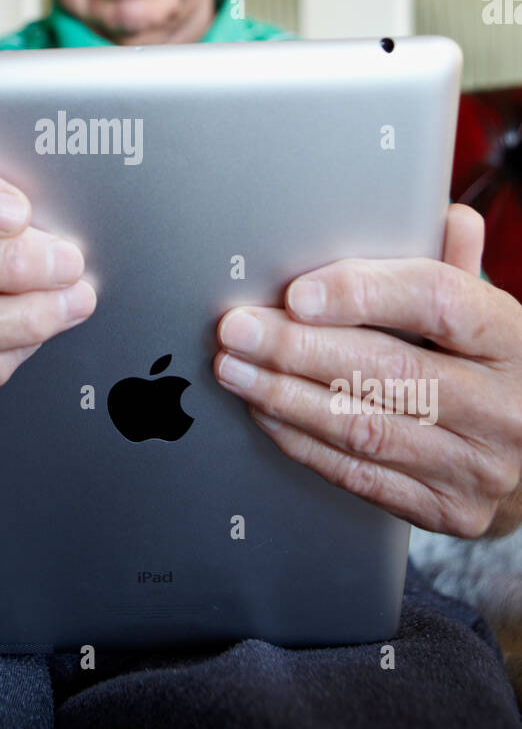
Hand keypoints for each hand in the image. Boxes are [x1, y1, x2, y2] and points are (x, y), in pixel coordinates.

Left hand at [214, 204, 521, 537]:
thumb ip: (454, 267)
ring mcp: (477, 466)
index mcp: (511, 340)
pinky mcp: (449, 511)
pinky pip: (360, 475)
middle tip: (236, 329)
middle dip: (297, 347)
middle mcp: (502, 407)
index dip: (362, 294)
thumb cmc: (493, 370)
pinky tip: (266, 413)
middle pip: (388, 369)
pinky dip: (303, 442)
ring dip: (285, 396)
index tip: (296, 293)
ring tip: (235, 369)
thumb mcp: (485, 314)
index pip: (438, 302)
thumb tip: (443, 217)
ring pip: (364, 427)